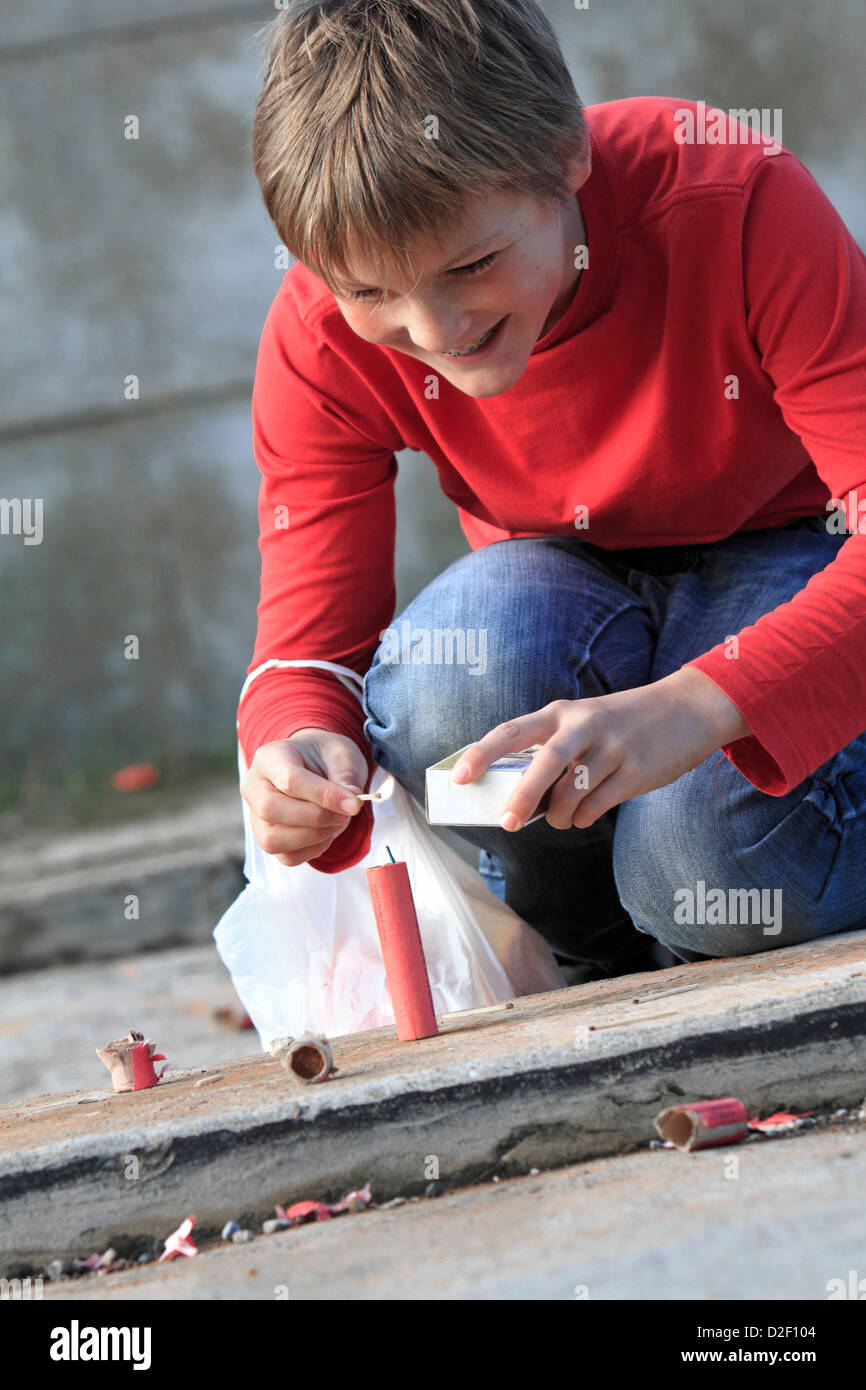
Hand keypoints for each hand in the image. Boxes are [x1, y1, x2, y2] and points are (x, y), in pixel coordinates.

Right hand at [240, 727, 368, 865]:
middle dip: (316, 817)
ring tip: (336, 821)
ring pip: (273, 840)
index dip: (324, 795)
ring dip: (315, 836)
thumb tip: (350, 806)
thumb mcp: (342, 757)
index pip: (288, 779)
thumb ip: (346, 779)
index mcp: (270, 757)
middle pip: (270, 809)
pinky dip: (314, 849)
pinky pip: (287, 856)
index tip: (354, 804)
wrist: (318, 767)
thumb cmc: (327, 758)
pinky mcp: (267, 839)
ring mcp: (255, 816)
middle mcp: (254, 787)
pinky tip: (327, 832)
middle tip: (345, 813)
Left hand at [450, 669, 750, 830]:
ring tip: (559, 818)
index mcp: (562, 712)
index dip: (482, 754)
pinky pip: (597, 806)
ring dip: (559, 816)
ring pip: (571, 794)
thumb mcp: (584, 721)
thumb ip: (554, 749)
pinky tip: (584, 814)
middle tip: (508, 823)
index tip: (460, 778)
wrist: (688, 708)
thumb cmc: (622, 723)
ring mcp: (613, 748)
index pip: (512, 731)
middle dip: (522, 798)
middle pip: (544, 764)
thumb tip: (520, 796)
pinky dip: (583, 817)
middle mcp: (585, 726)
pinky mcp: (636, 771)